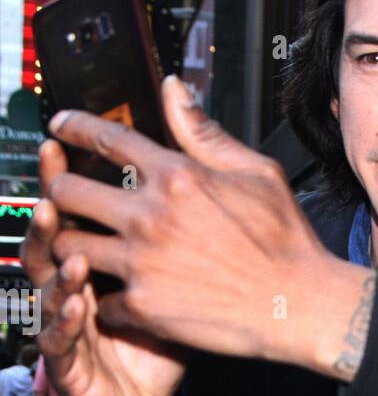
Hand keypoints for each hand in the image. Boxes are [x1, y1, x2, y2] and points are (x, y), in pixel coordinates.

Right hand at [23, 139, 185, 395]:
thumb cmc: (162, 341)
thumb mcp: (177, 278)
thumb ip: (176, 226)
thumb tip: (188, 173)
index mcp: (100, 256)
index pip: (77, 206)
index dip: (67, 172)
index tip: (65, 137)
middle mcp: (75, 283)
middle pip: (53, 234)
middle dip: (51, 203)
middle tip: (57, 173)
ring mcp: (66, 319)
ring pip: (46, 279)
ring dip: (52, 252)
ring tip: (61, 228)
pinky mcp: (66, 359)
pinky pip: (58, 335)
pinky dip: (64, 316)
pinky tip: (76, 300)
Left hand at [43, 77, 337, 364]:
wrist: (299, 305)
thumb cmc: (285, 242)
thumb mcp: (255, 172)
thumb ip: (204, 132)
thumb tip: (173, 89)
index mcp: (177, 177)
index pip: (106, 138)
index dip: (74, 127)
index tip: (60, 127)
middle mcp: (152, 216)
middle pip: (68, 191)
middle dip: (61, 191)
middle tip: (68, 200)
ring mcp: (143, 263)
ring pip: (70, 247)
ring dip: (74, 247)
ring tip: (87, 250)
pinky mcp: (144, 306)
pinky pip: (99, 300)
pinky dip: (108, 300)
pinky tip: (125, 296)